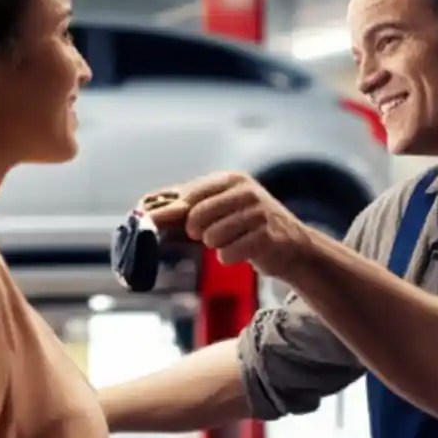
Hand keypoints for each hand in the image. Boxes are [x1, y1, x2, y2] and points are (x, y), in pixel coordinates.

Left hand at [143, 172, 313, 279]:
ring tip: (232, 241)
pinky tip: (242, 251)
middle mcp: (246, 192)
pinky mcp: (267, 237)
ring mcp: (258, 213)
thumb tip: (145, 208)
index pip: (187, 196)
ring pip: (212, 236)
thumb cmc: (248, 226)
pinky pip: (228, 253)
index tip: (149, 222)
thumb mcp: (220, 208)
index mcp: (231, 180)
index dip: (168, 213)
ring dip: (217, 245)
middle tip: (209, 235)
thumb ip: (185, 206)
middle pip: (195, 216)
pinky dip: (229, 257)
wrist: (292, 246)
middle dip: (197, 232)